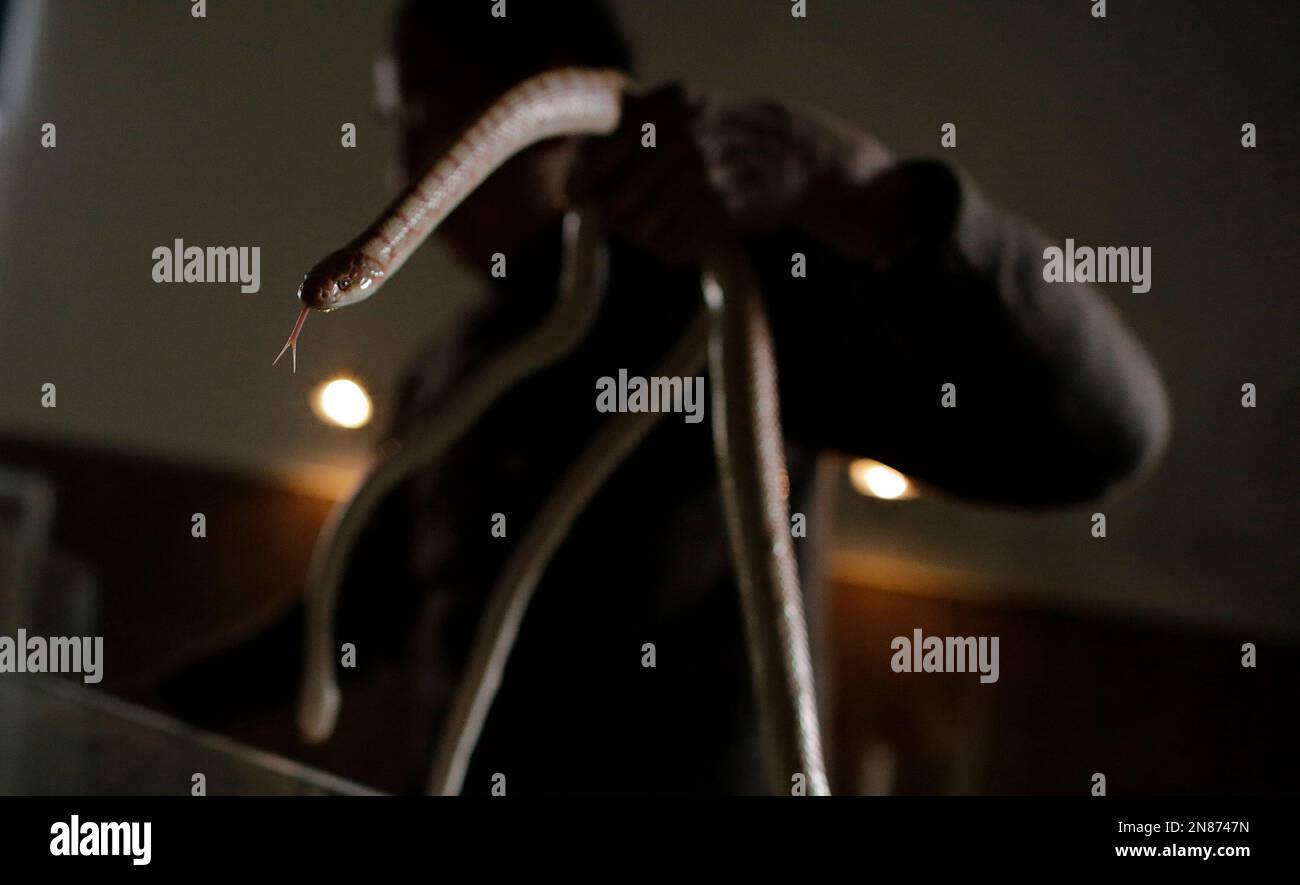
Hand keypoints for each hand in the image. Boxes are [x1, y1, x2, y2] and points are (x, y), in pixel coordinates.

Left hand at [565, 84, 890, 265]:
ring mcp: (699, 174)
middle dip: (617, 216)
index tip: (574, 196)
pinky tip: (691, 236)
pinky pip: (667, 250)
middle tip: (633, 217)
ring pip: (636, 231)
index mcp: (667, 106)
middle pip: (611, 203)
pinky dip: (674, 250)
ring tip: (672, 222)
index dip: (579, 181)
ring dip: (647, 236)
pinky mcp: (717, 212)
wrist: (803, 158)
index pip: (596, 154)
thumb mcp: (690, 107)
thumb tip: (576, 163)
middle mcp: (680, 136)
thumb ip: (636, 123)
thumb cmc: (734, 138)